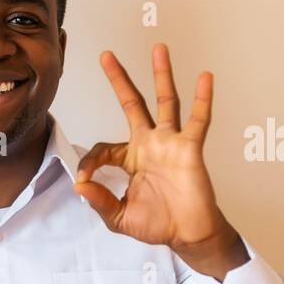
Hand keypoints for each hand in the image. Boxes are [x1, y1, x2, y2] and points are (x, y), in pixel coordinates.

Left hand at [75, 43, 247, 279]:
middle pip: (132, 104)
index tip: (84, 179)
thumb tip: (79, 186)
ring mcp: (170, 143)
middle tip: (106, 55)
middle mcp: (150, 144)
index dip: (90, 162)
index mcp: (131, 159)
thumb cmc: (158, 224)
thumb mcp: (119, 217)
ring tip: (158, 49)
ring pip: (165, 102)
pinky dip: (202, 99)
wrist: (187, 234)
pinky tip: (204, 77)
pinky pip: (198, 120)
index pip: (104, 149)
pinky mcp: (190, 149)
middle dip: (119, 79)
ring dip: (161, 75)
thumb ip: (100, 201)